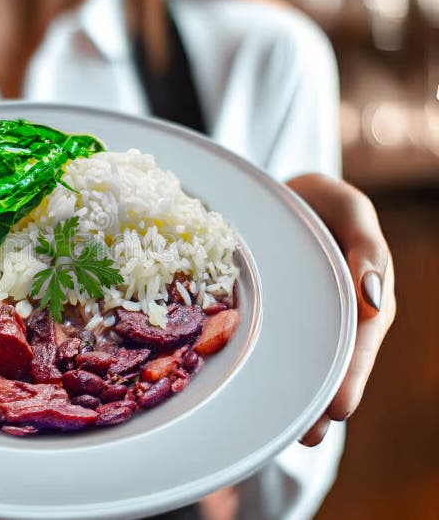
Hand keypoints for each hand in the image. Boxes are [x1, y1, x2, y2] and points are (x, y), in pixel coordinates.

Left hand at [286, 173, 395, 445]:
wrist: (282, 197)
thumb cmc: (320, 201)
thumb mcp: (347, 209)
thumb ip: (366, 247)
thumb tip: (376, 299)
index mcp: (364, 294)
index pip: (360, 340)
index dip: (351, 375)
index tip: (340, 409)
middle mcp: (341, 315)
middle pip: (336, 363)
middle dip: (324, 401)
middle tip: (309, 436)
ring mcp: (311, 322)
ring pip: (308, 365)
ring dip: (301, 401)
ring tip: (288, 436)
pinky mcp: (281, 321)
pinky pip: (278, 350)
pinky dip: (272, 374)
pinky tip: (258, 402)